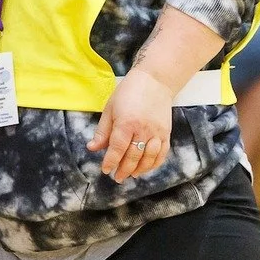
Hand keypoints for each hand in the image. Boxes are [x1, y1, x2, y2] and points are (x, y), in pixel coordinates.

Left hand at [89, 66, 172, 181]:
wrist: (154, 81)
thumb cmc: (128, 93)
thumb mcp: (109, 109)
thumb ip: (102, 131)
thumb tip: (92, 148)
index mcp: (126, 123)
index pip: (117, 148)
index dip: (111, 161)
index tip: (105, 170)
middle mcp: (143, 129)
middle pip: (133, 155)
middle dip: (124, 169)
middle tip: (117, 177)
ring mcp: (157, 132)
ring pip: (149, 157)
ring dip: (140, 169)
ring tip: (130, 175)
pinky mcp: (167, 132)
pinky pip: (162, 152)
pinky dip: (155, 163)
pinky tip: (146, 168)